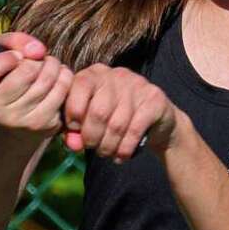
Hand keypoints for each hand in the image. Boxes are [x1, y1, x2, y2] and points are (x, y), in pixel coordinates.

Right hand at [0, 32, 71, 137]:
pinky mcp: (40, 126)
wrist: (11, 124)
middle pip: (26, 71)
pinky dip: (64, 78)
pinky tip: (57, 79)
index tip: (15, 55)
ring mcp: (17, 122)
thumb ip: (13, 42)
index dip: (6, 57)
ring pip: (46, 80)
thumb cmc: (3, 80)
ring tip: (48, 65)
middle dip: (36, 58)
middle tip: (36, 59)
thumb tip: (38, 50)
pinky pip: (61, 92)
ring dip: (53, 65)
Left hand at [61, 65, 178, 161]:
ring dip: (108, 146)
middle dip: (91, 137)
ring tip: (106, 153)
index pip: (79, 86)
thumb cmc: (113, 118)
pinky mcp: (154, 100)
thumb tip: (73, 145)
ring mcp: (138, 85)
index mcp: (96, 73)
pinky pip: (135, 130)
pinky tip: (120, 156)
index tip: (75, 130)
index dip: (72, 112)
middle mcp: (117, 75)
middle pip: (98, 111)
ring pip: (117, 124)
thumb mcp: (91, 120)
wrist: (156, 120)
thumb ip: (76, 130)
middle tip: (92, 148)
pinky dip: (124, 148)